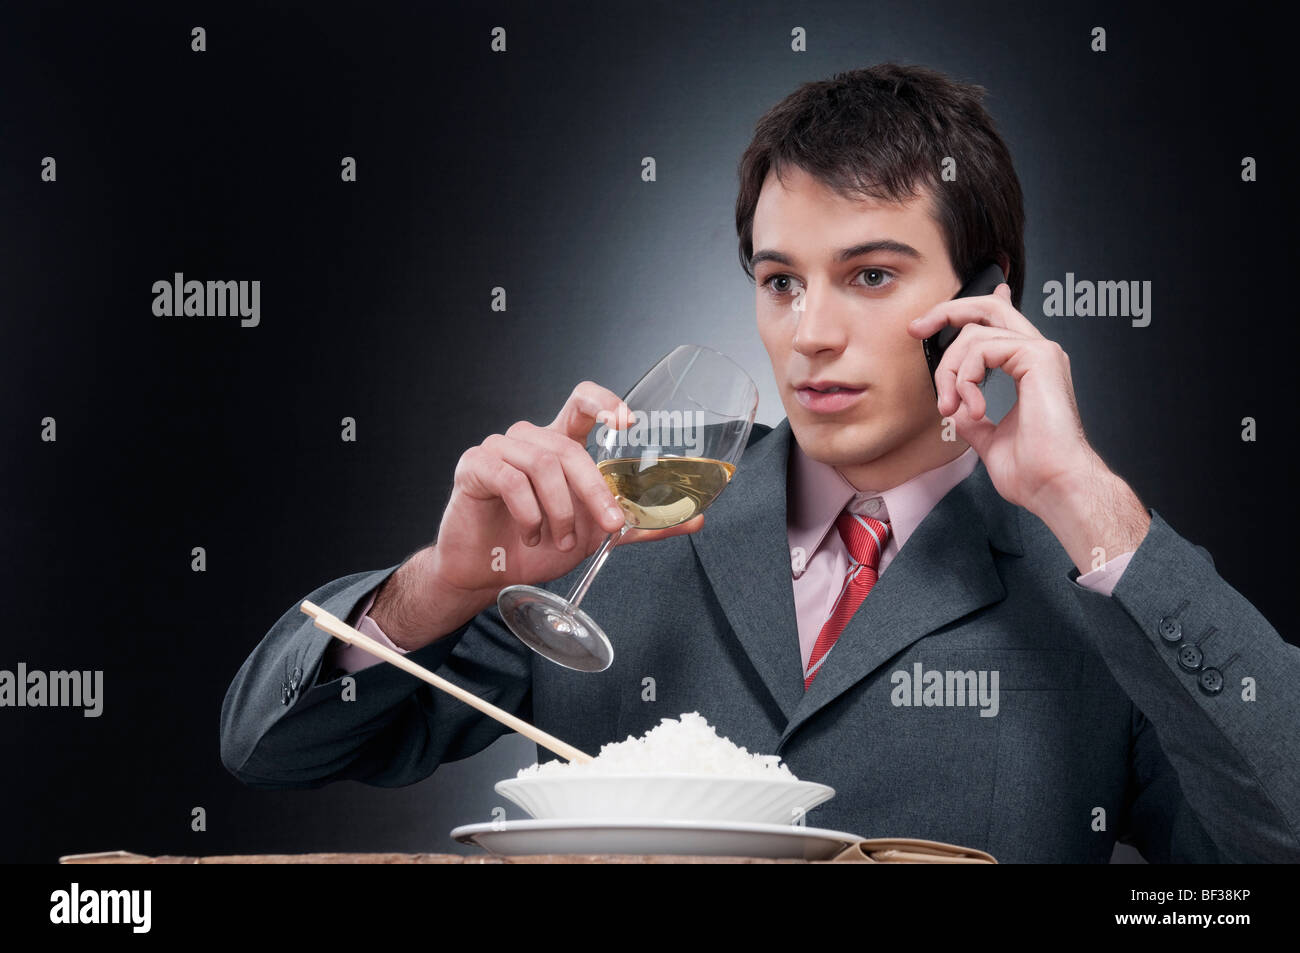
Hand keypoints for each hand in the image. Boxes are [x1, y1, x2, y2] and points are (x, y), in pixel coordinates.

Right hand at [429, 380, 703, 600]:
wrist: (488, 573)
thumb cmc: (538, 545)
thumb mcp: (597, 535)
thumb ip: (639, 523)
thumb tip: (696, 520)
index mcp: (559, 445)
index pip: (581, 401)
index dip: (604, 402)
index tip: (627, 422)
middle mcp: (530, 439)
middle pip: (569, 447)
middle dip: (594, 490)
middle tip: (609, 525)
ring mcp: (499, 449)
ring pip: (543, 464)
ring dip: (559, 511)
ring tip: (560, 540)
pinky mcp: (475, 466)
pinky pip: (511, 480)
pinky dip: (529, 514)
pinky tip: (531, 536)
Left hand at [907, 283, 1149, 571]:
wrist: (1055, 486)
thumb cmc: (1034, 472)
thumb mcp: (989, 439)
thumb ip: (972, 418)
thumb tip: (954, 409)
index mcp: (1030, 368)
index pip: (998, 322)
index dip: (964, 312)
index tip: (927, 326)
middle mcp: (1038, 354)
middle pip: (987, 307)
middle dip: (945, 312)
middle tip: (915, 330)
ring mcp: (1040, 352)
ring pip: (973, 334)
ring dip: (949, 372)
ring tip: (950, 409)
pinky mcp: (1038, 356)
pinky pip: (981, 349)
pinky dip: (964, 378)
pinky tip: (972, 408)